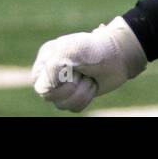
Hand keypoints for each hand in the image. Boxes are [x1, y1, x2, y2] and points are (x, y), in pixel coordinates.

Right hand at [33, 17, 147, 112]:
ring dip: (80, 93)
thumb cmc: (94, 50)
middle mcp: (51, 73)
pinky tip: (91, 85)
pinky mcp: (75, 95)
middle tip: (83, 73)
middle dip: (71, 88)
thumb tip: (44, 90)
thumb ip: (52, 68)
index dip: (56, 83)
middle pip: (49, 97)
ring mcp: (63, 85)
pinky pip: (73, 108)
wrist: (118, 57)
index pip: (39, 83)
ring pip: (61, 105)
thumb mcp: (72, 52)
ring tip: (89, 79)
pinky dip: (85, 99)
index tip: (72, 72)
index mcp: (46, 58)